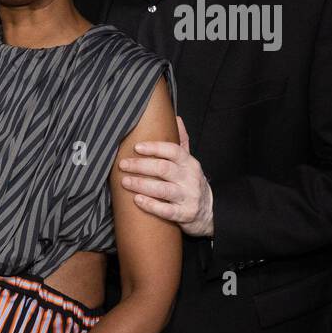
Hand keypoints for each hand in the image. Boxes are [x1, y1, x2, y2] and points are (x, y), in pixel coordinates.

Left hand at [118, 116, 213, 237]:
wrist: (208, 212)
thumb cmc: (191, 183)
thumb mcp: (189, 162)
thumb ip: (182, 142)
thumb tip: (176, 118)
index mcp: (189, 163)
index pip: (173, 150)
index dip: (154, 148)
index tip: (136, 147)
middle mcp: (190, 178)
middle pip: (164, 169)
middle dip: (141, 165)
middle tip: (123, 164)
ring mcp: (188, 197)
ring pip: (163, 189)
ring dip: (141, 184)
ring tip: (124, 181)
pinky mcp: (185, 214)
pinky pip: (166, 210)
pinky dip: (150, 205)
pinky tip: (137, 200)